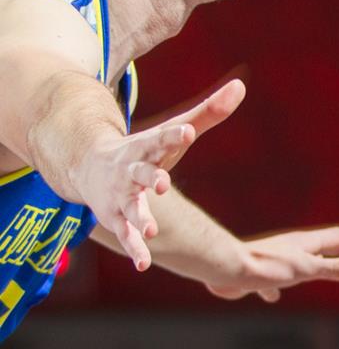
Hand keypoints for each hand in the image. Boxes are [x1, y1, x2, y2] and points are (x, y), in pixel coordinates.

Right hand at [83, 80, 243, 269]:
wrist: (88, 165)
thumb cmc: (144, 148)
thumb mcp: (173, 130)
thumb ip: (208, 112)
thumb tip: (241, 85)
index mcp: (147, 146)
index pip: (162, 138)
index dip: (174, 134)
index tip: (187, 131)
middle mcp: (131, 171)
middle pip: (141, 173)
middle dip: (150, 178)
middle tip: (162, 184)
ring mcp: (121, 195)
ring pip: (130, 208)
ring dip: (140, 218)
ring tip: (151, 230)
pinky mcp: (115, 217)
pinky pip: (124, 235)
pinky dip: (133, 249)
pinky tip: (143, 263)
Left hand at [206, 222, 338, 301]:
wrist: (225, 269)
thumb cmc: (266, 267)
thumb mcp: (306, 269)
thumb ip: (335, 269)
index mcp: (304, 245)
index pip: (335, 237)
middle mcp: (290, 249)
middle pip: (319, 245)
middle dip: (336, 243)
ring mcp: (273, 260)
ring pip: (298, 260)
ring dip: (311, 262)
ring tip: (318, 264)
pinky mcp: (256, 275)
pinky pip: (272, 280)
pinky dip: (278, 286)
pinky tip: (273, 297)